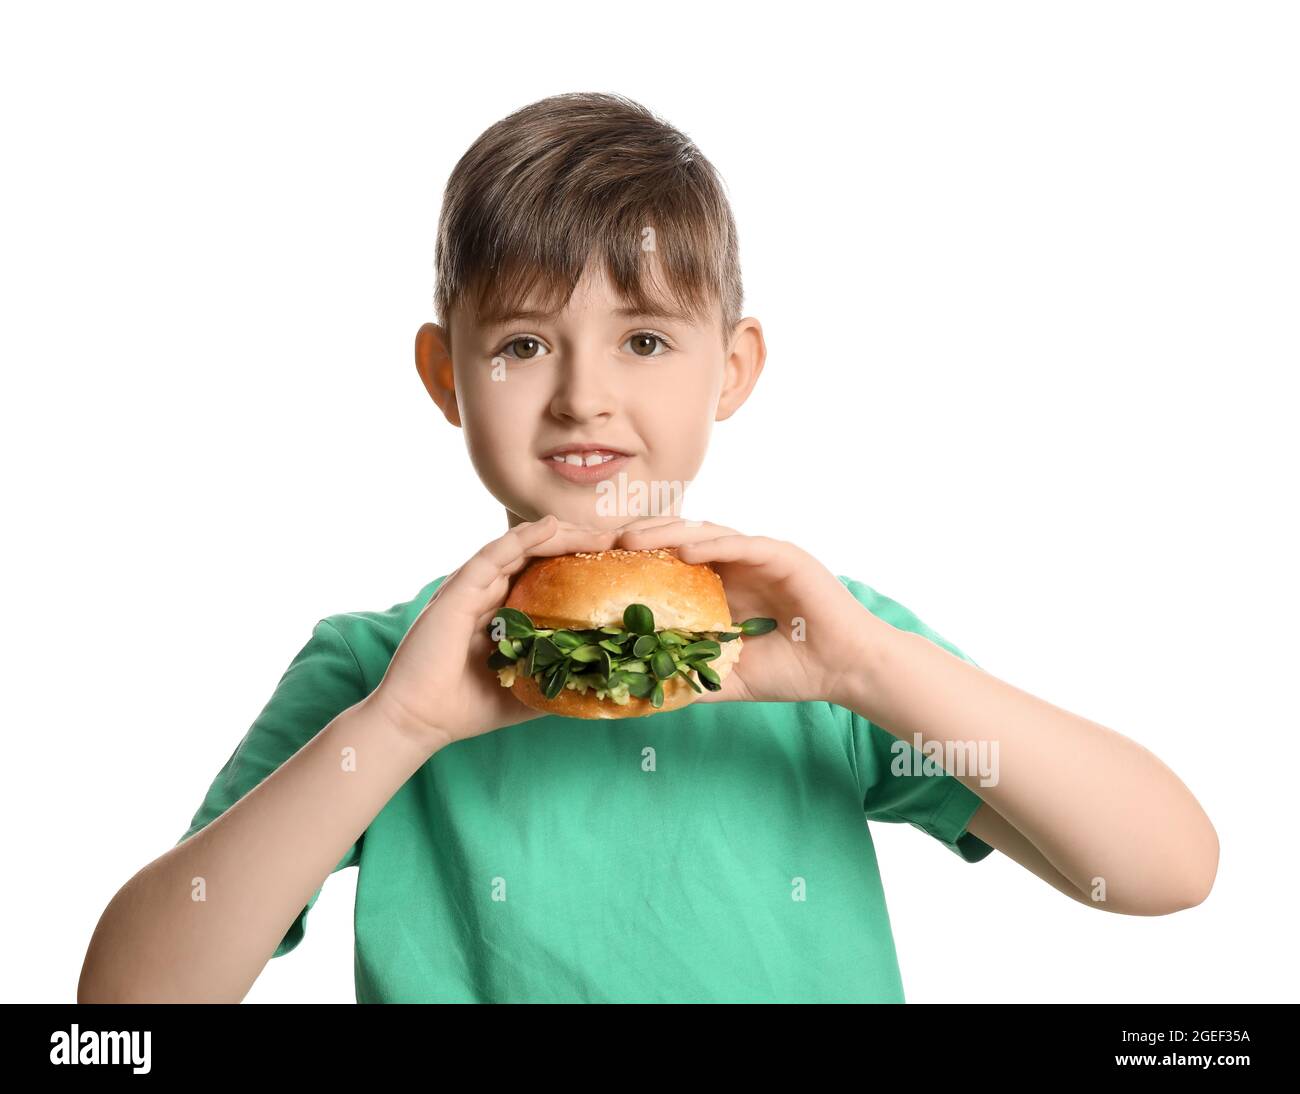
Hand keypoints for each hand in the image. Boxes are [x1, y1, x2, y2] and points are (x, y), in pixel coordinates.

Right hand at [369, 515, 620, 751]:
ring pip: (523, 548)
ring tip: (597, 530)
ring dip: (561, 536)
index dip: (580, 566)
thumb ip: (555, 682)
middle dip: (580, 545)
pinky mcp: (459, 590)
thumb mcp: (526, 694)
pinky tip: (552, 527)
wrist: (420, 720)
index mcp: (505, 613)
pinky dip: (523, 538)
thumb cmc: (467, 708)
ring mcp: (474, 589)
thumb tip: (598, 684)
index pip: (548, 578)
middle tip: (618, 540)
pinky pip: (495, 555)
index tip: (617, 564)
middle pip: (541, 556)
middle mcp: (490, 594)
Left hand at [614, 518, 886, 706]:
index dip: (632, 563)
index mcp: (720, 586)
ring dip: (665, 535)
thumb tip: (645, 694)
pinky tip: (682, 549)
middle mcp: (735, 563)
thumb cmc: (792, 671)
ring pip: (703, 534)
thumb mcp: (729, 677)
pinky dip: (711, 544)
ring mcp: (758, 555)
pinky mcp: (783, 556)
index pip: (668, 565)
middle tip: (596, 547)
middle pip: (677, 541)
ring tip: (628, 541)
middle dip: (637, 541)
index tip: (591, 569)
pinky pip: (741, 544)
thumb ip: (692, 678)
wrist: (846, 669)